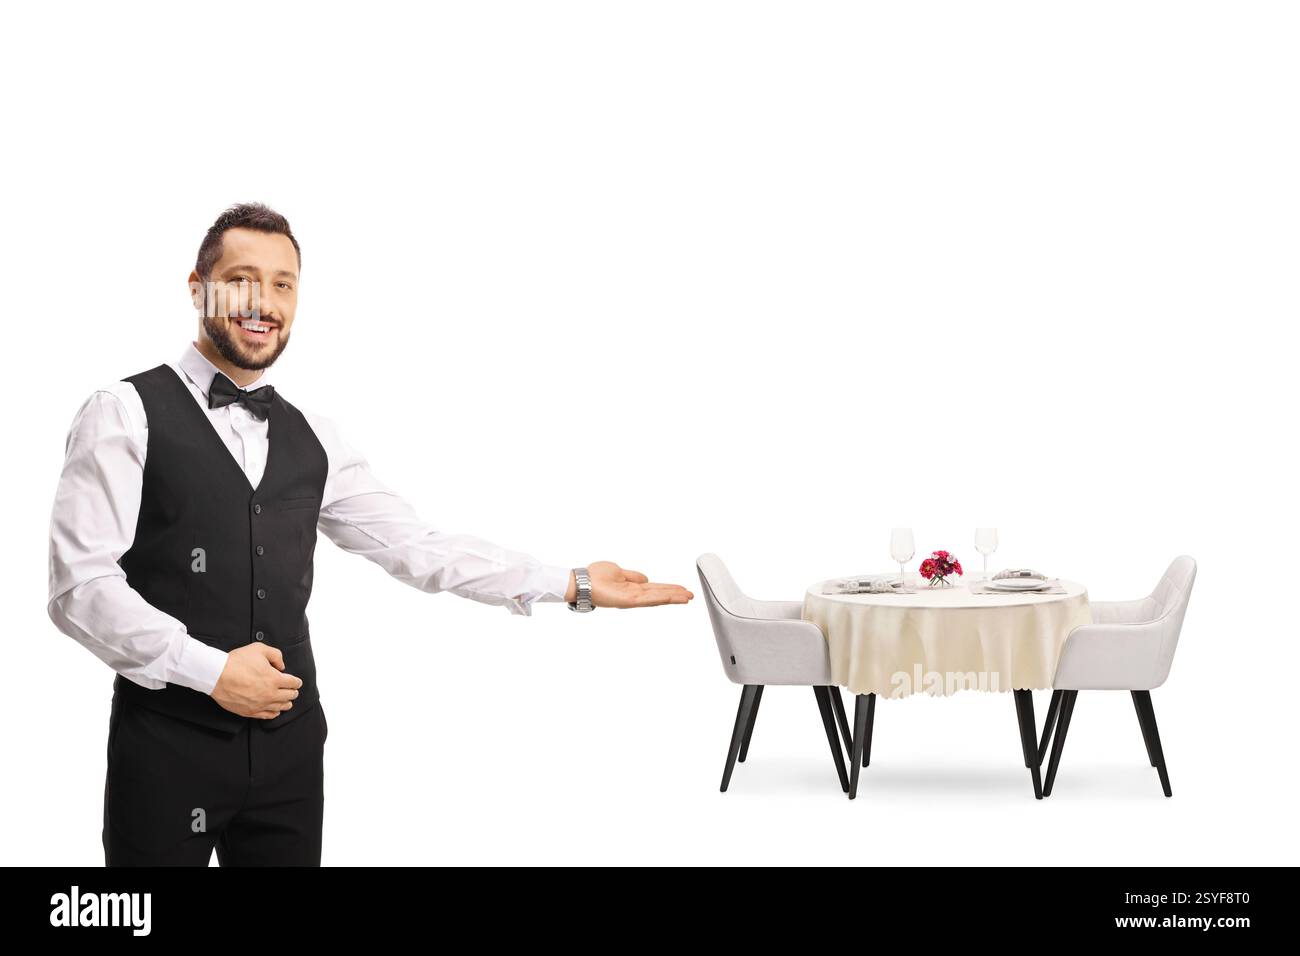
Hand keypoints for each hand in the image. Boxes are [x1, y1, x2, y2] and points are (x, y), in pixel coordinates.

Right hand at [211, 643, 302, 718]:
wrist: (216, 675)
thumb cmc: (236, 661)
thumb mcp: (259, 649)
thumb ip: (276, 655)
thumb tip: (281, 666)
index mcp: (274, 679)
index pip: (293, 683)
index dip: (297, 682)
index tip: (297, 682)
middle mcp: (270, 694)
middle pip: (289, 696)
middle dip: (293, 692)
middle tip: (293, 690)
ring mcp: (260, 704)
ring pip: (280, 707)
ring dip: (286, 703)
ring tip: (288, 702)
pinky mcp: (249, 711)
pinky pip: (267, 715)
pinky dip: (274, 713)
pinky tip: (276, 711)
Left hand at [568, 560, 694, 608]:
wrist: (581, 583)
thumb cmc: (595, 577)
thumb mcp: (618, 571)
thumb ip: (633, 576)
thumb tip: (646, 579)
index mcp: (632, 587)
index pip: (654, 588)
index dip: (669, 589)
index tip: (682, 589)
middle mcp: (634, 594)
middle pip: (659, 594)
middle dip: (675, 595)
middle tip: (691, 596)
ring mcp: (632, 599)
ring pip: (658, 597)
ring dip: (673, 597)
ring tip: (688, 598)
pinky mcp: (629, 601)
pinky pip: (650, 599)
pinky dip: (663, 598)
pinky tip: (674, 597)